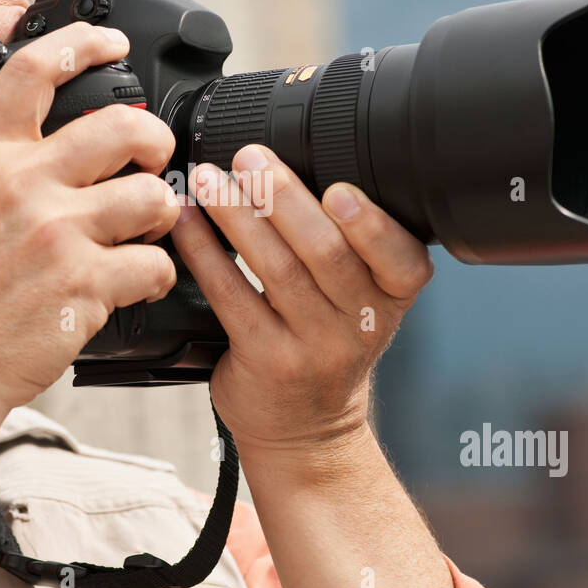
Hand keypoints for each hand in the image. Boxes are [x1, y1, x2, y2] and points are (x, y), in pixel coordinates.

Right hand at [0, 22, 180, 417]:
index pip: (35, 70)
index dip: (82, 43)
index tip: (110, 41)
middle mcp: (20, 184)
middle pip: (123, 126)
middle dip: (153, 138)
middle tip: (152, 157)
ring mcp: (56, 234)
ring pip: (153, 194)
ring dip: (162, 212)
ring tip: (147, 229)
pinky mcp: (85, 286)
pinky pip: (156, 263)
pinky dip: (157, 273)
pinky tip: (138, 281)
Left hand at [170, 143, 433, 459]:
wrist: (307, 429)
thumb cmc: (328, 345)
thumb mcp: (362, 298)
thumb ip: (350, 243)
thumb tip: (290, 163)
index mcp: (393, 296)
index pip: (400, 259)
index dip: (371, 224)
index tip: (339, 188)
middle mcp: (361, 325)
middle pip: (326, 253)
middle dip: (284, 198)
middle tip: (250, 159)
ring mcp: (314, 348)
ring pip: (277, 270)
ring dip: (237, 216)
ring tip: (208, 180)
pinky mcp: (267, 361)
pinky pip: (232, 296)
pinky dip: (205, 253)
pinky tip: (187, 224)